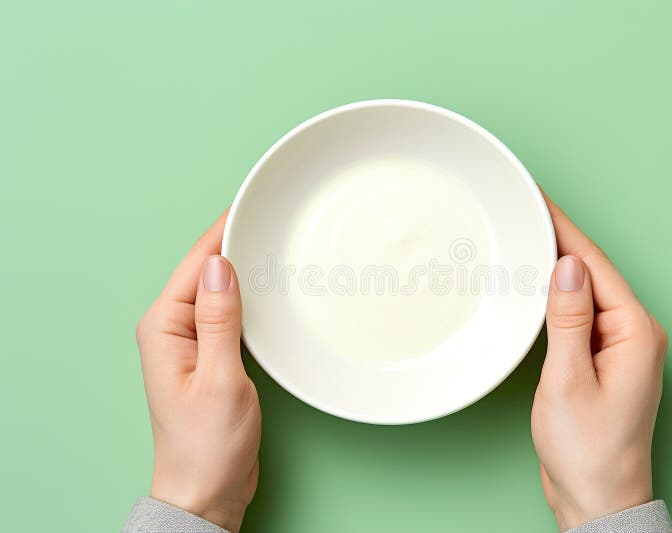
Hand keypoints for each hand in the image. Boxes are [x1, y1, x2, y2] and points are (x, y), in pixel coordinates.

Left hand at [135, 211, 260, 532]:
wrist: (207, 490)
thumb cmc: (207, 444)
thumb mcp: (219, 378)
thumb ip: (219, 320)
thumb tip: (218, 265)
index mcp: (164, 328)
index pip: (195, 264)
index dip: (223, 231)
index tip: (251, 203)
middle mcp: (174, 329)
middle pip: (206, 271)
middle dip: (237, 244)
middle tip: (275, 219)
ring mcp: (194, 342)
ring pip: (220, 290)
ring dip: (246, 270)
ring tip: (278, 245)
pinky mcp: (213, 355)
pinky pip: (231, 313)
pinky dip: (250, 298)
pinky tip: (272, 290)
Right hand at [531, 193, 667, 530]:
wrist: (595, 498)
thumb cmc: (588, 450)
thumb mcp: (569, 380)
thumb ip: (568, 320)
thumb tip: (567, 266)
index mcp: (635, 333)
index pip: (595, 266)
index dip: (565, 230)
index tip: (539, 201)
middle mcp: (632, 335)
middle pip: (591, 274)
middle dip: (557, 242)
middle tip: (522, 212)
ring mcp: (616, 348)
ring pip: (582, 293)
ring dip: (553, 268)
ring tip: (522, 239)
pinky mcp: (599, 361)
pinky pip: (576, 316)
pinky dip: (553, 299)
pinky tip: (533, 288)